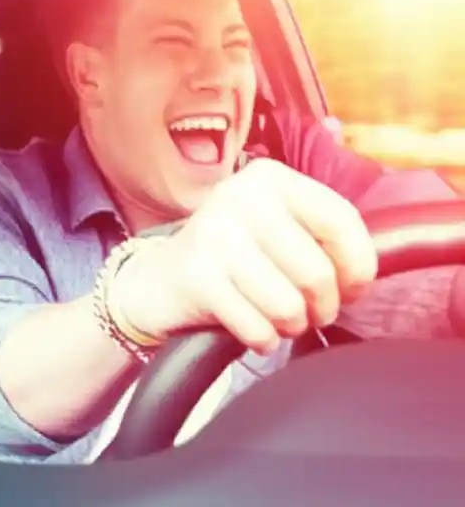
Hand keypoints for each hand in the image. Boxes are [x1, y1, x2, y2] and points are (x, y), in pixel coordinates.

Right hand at [112, 159, 377, 353]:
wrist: (157, 281)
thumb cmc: (232, 259)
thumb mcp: (275, 227)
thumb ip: (320, 235)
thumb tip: (362, 274)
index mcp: (268, 178)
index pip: (340, 221)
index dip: (359, 266)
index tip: (352, 289)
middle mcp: (239, 198)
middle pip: (317, 272)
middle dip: (322, 306)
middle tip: (309, 311)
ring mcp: (214, 236)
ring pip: (289, 305)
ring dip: (291, 326)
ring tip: (278, 319)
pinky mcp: (196, 277)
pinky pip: (257, 328)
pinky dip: (262, 340)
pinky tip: (252, 329)